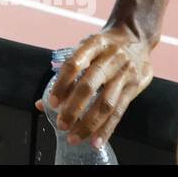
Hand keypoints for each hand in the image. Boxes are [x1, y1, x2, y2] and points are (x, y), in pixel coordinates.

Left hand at [35, 25, 154, 148]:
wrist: (136, 36)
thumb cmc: (103, 46)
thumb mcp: (85, 48)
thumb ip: (65, 73)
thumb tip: (41, 103)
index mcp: (93, 44)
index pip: (74, 64)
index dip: (61, 84)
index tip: (51, 103)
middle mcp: (110, 58)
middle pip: (90, 85)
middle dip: (74, 108)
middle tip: (61, 125)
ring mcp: (124, 72)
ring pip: (106, 102)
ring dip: (89, 123)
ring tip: (74, 137)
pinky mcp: (135, 86)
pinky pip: (120, 111)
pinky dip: (107, 128)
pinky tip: (96, 140)